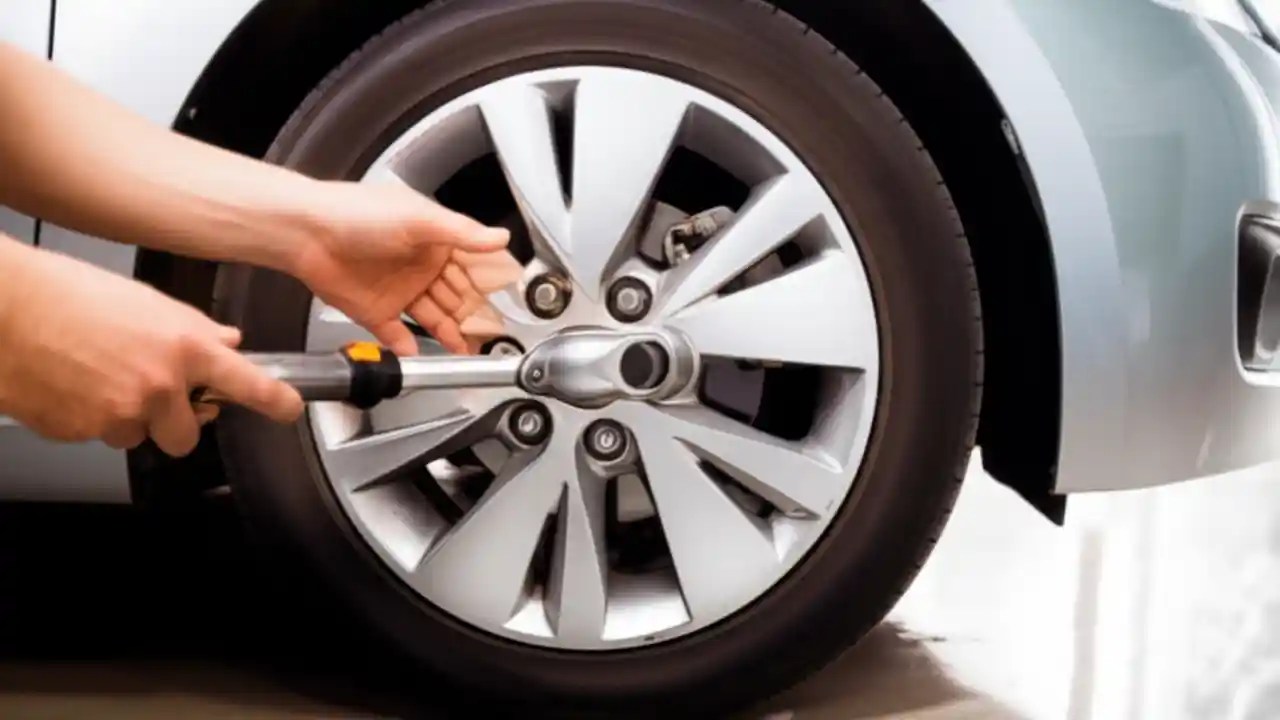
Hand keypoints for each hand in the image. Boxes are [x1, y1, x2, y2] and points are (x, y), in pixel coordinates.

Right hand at [0, 240, 302, 456]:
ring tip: (99, 374)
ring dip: (128, 417)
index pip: (246, 382)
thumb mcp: (145, 301)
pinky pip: (99, 434)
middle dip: (174, 422)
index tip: (288, 409)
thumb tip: (226, 340)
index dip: (274, 401)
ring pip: (138, 435)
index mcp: (182, 347)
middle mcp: (158, 385)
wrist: (3, 308)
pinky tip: (75, 382)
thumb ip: (192, 327)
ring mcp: (119, 413)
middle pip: (187, 436)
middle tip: (150, 391)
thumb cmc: (66, 293)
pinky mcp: (81, 431)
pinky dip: (90, 416)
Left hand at [291, 180, 522, 355]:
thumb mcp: (419, 218)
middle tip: (492, 335)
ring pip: (432, 319)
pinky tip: (422, 356)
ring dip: (449, 335)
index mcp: (434, 242)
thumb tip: (501, 238)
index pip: (471, 268)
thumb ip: (462, 233)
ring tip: (467, 351)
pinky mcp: (374, 311)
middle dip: (474, 316)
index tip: (508, 304)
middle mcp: (419, 267)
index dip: (489, 287)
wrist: (306, 232)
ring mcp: (398, 291)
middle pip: (456, 298)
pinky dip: (409, 347)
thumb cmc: (356, 212)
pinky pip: (397, 335)